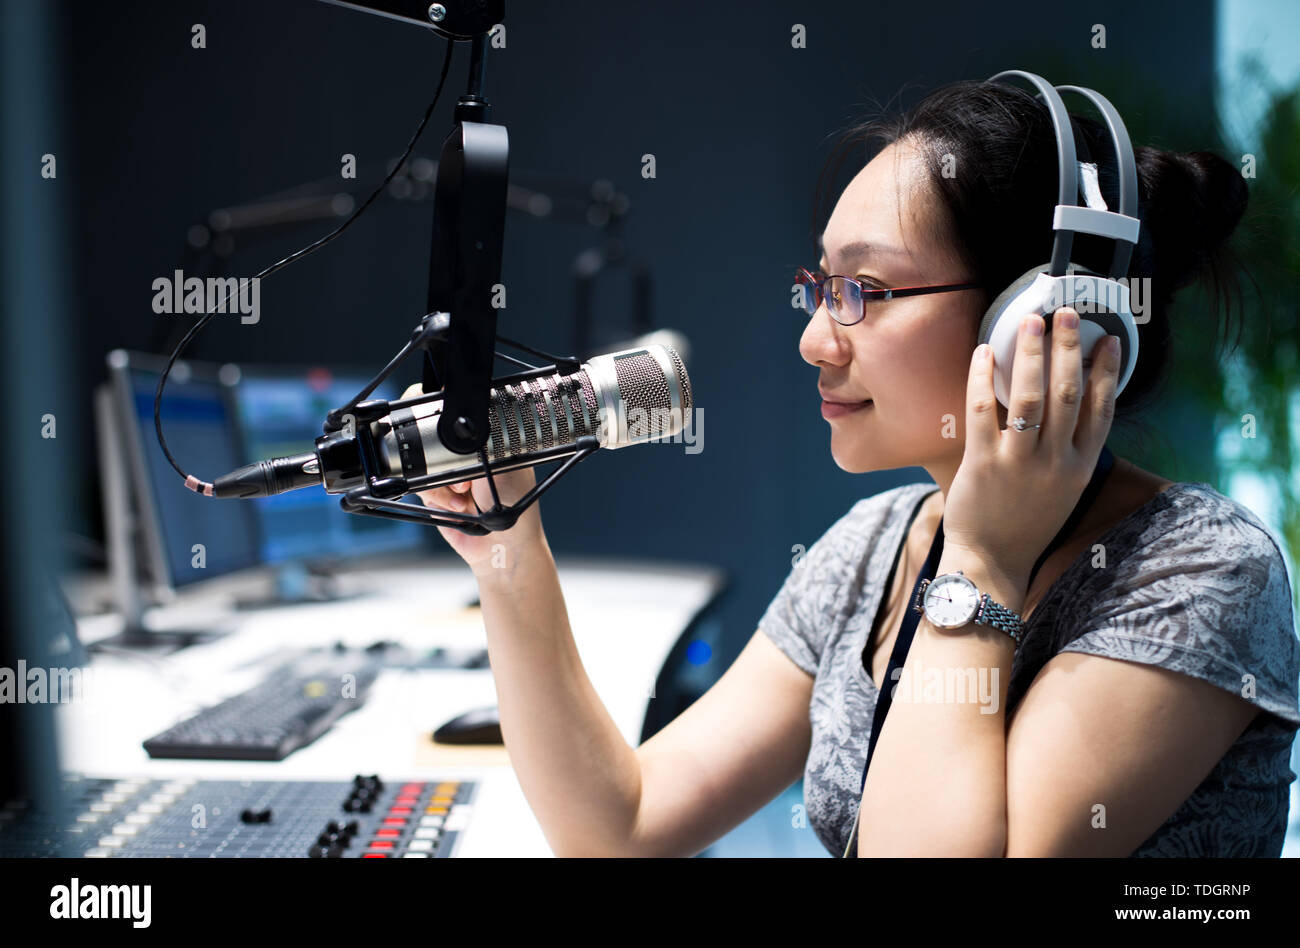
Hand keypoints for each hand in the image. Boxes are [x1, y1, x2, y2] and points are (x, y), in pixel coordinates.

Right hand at [400, 383, 545, 573]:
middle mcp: (466, 453)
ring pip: (425, 465)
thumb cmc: (516, 504)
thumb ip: (483, 441)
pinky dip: (437, 498)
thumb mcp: (504, 463)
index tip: (453, 441)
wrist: (502, 546)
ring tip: (466, 497)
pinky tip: (457, 507)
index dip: (450, 427)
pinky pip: (421, 487)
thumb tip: (465, 420)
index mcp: (486, 438)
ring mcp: (448, 473)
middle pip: (434, 439)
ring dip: (444, 485)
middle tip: (467, 481)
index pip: (458, 416)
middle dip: (447, 462)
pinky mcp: (434, 493)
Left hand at [941, 307, 1121, 585]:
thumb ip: (1066, 449)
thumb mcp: (1061, 487)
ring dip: (1032, 354)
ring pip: (1031, 398)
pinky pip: (983, 411)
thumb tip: (1063, 403)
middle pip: (1068, 393)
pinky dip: (983, 378)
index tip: (1106, 338)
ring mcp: (1020, 463)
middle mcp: (1056, 462)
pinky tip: (982, 353)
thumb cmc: (1024, 522)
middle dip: (1068, 348)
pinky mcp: (984, 465)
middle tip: (1066, 314)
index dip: (1105, 369)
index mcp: (1080, 466)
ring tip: (1030, 323)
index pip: (1100, 409)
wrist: (992, 563)